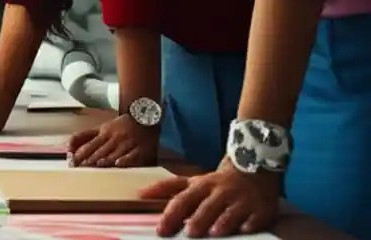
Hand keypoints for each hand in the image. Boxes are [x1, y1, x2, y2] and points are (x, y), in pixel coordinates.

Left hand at [68, 115, 158, 167]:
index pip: (90, 145)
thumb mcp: (101, 128)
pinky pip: (133, 156)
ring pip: (114, 154)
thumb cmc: (118, 127)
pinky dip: (125, 160)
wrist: (144, 117)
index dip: (81, 154)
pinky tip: (118, 164)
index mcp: (105, 133)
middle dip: (90, 160)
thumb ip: (85, 136)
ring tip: (95, 167)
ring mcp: (128, 144)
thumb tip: (68, 146)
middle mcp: (115, 138)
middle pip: (100, 151)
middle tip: (81, 168)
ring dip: (105, 160)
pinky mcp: (141, 149)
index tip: (72, 162)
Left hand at [140, 158, 280, 236]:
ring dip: (223, 222)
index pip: (182, 201)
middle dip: (199, 219)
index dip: (171, 215)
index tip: (161, 230)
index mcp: (202, 186)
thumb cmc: (217, 182)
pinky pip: (255, 219)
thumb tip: (140, 194)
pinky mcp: (261, 209)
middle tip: (190, 232)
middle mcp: (221, 193)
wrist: (254, 168)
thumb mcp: (193, 181)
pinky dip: (249, 225)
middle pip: (207, 207)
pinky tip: (244, 230)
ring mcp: (242, 201)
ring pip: (231, 213)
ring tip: (214, 233)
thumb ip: (167, 188)